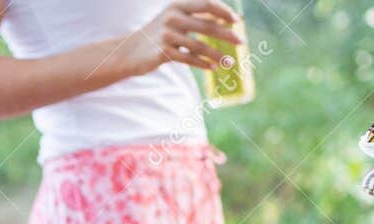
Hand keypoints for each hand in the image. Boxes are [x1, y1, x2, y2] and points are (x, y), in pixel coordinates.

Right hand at [118, 1, 242, 75]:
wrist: (131, 51)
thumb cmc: (159, 34)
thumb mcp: (175, 19)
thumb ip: (196, 17)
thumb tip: (225, 18)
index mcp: (177, 5)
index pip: (206, 3)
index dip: (223, 11)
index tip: (236, 21)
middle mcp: (172, 17)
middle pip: (207, 26)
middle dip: (227, 35)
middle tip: (242, 42)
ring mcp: (167, 35)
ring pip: (199, 46)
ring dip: (217, 55)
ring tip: (231, 62)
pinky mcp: (163, 52)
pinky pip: (189, 59)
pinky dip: (203, 64)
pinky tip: (213, 68)